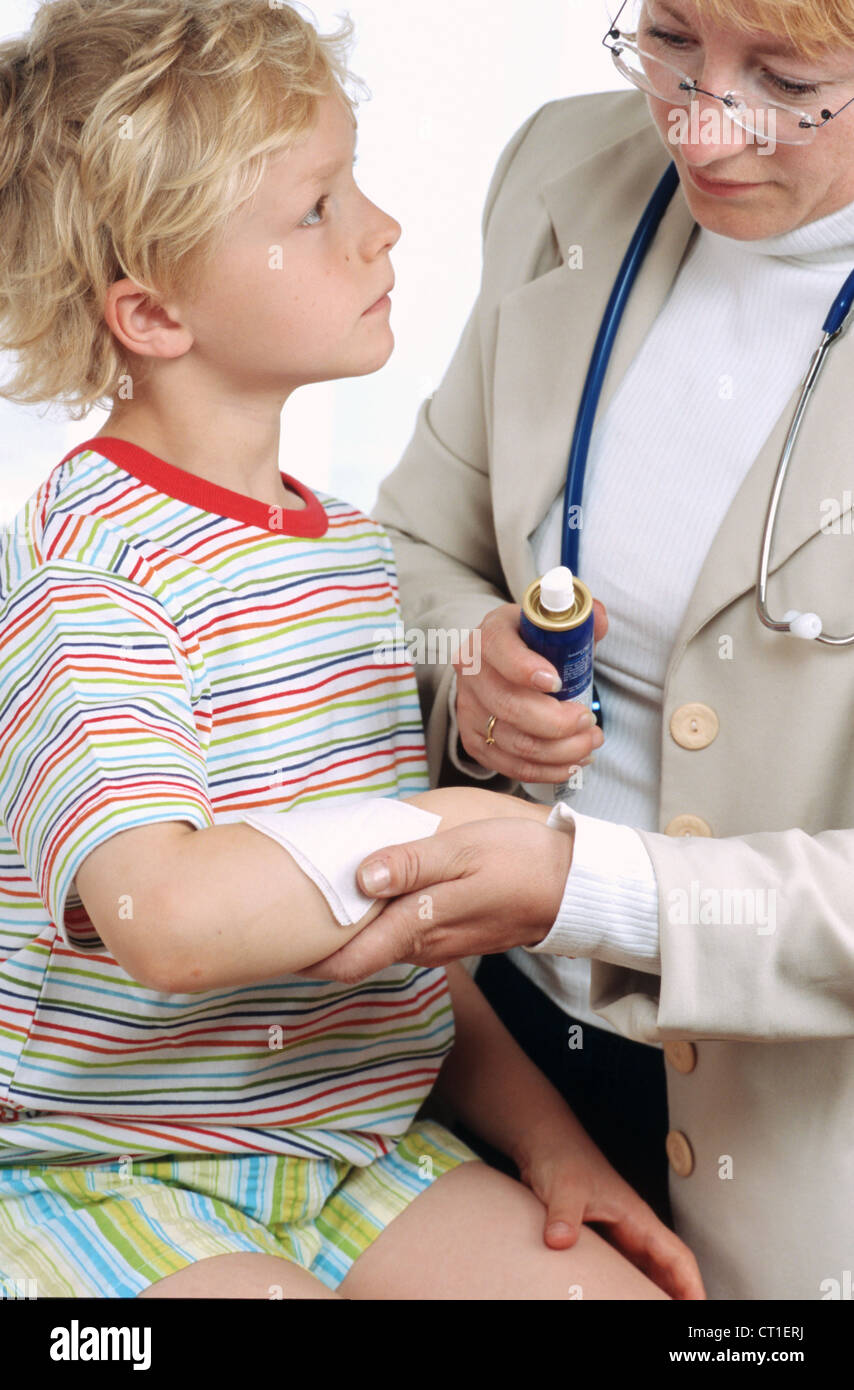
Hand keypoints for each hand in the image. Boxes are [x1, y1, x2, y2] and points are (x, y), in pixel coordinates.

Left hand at [293, 815, 572, 982]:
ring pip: (382, 947)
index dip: (309, 961)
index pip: (350, 961)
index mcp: (419, 925)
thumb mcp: (462, 850)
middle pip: (360, 958)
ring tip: (317, 910)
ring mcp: (440, 943)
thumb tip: (359, 876)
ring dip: (352, 936)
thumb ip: (409, 864)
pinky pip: (405, 937)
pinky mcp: (455, 934)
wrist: (576, 884)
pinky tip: (371, 902)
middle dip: (323, 948)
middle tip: (282, 924)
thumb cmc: (520, 859)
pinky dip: (380, 927)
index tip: (273, 951)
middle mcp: (424, 944)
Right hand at [455, 601, 607, 780]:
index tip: (559, 682)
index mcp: (489, 637)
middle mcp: (472, 674)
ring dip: (561, 750)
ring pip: (515, 742)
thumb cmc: (531, 645)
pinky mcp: (475, 740)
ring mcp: (469, 710)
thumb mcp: (552, 625)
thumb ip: (580, 621)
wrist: (499, 665)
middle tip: (590, 722)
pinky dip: (547, 770)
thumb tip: (598, 619)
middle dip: (558, 722)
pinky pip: (511, 766)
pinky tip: (573, 763)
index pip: (500, 651)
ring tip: (590, 742)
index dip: (527, 669)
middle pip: (510, 706)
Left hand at [517, 1121, 705, 1300]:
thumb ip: (564, 1214)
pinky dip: (624, 1290)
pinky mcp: (600, 1244)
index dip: (691, 1284)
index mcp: (637, 1218)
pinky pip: (619, 1274)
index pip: (677, 1256)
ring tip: (656, 1314)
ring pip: (644, 1274)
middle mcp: (632, 1231)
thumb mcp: (565, 1187)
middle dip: (677, 1297)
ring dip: (652, 1294)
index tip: (700, 1307)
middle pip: (666, 1272)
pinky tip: (617, 1301)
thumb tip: (559, 1241)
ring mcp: (617, 1239)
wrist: (546, 1146)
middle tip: (681, 1325)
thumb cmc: (563, 1159)